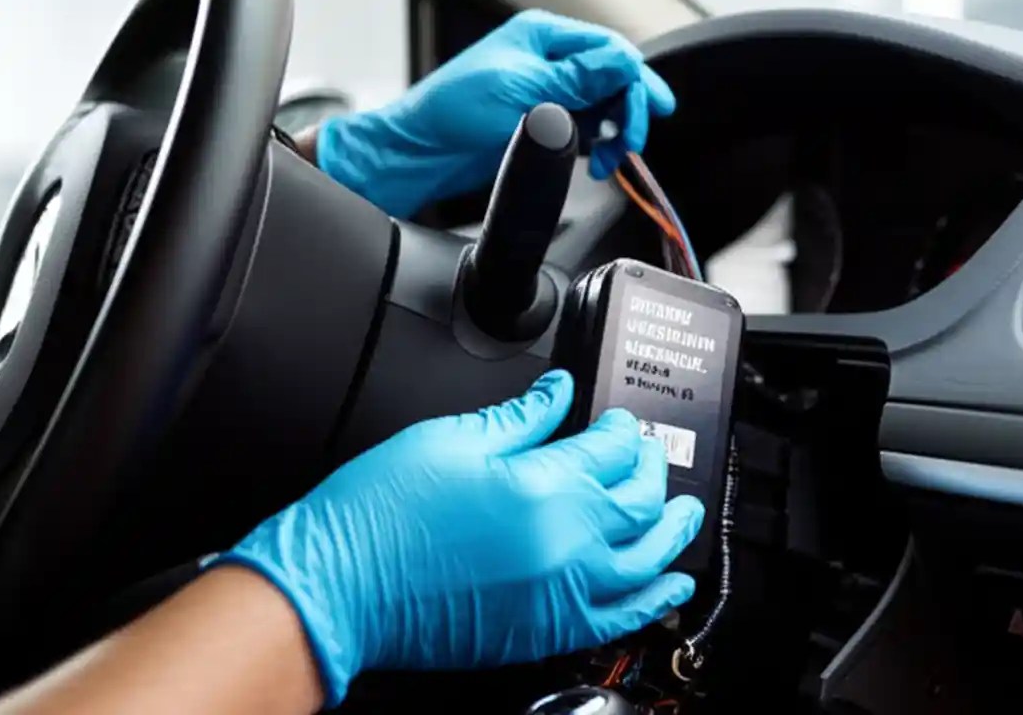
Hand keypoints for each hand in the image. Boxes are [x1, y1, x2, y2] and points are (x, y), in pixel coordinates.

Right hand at [214, 371, 703, 706]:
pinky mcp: (545, 630)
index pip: (611, 448)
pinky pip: (621, 618)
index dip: (621, 426)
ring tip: (683, 512)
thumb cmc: (379, 516)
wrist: (339, 587)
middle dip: (652, 467)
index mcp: (541, 486)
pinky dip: (653, 601)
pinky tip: (668, 587)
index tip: (617, 418)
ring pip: (647, 561)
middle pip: (640, 501)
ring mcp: (559, 593)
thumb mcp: (448, 439)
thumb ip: (519, 417)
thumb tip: (557, 392)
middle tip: (648, 450)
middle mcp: (564, 544)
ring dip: (672, 531)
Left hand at [316, 10, 675, 216]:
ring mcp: (547, 93)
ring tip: (610, 158)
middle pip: (612, 78)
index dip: (635, 78)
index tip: (651, 108)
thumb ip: (576, 79)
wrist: (421, 152)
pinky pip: (586, 131)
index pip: (608, 49)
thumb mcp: (521, 90)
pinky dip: (597, 147)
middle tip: (633, 139)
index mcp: (543, 37)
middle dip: (628, 109)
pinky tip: (596, 162)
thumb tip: (624, 63)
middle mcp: (549, 61)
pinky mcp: (543, 125)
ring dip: (613, 132)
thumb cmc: (452, 112)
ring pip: (603, 107)